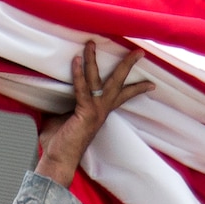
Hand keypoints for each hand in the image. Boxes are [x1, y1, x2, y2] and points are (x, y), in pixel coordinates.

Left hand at [34, 41, 153, 185]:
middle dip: (129, 66)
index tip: (151, 83)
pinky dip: (78, 74)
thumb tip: (53, 89)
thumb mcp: (63, 116)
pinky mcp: (84, 113)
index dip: (137, 88)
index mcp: (100, 112)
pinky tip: (76, 59)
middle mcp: (102, 110)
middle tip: (139, 52)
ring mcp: (95, 111)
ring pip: (100, 81)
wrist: (57, 161)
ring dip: (94, 59)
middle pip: (119, 83)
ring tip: (91, 43)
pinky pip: (82, 89)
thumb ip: (65, 103)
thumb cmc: (59, 142)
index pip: (122, 96)